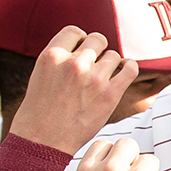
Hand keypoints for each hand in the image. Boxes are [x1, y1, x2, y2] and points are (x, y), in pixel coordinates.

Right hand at [7, 28, 138, 155]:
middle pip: (97, 40)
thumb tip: (85, 46)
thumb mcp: (42, 73)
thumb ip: (61, 58)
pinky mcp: (110, 94)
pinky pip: (130, 69)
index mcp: (52, 55)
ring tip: (102, 77)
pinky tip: (123, 73)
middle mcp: (73, 63)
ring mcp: (94, 78)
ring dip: (111, 64)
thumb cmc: (40, 108)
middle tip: (92, 66)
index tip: (81, 52)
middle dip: (96, 51)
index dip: (80, 41)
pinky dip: (128, 68)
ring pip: (113, 55)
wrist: (42, 139)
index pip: (75, 32)